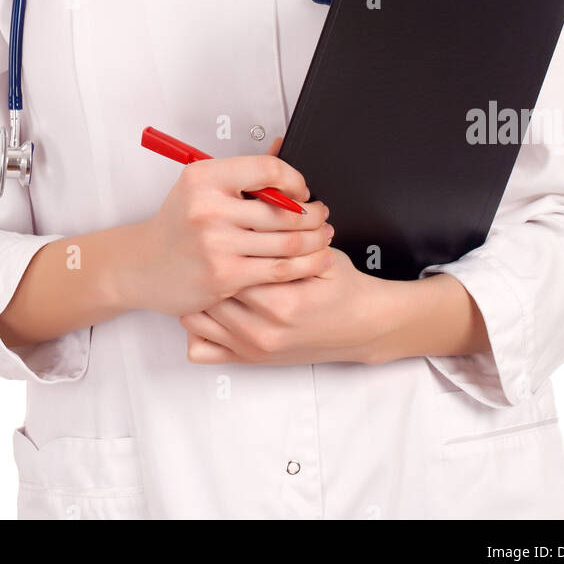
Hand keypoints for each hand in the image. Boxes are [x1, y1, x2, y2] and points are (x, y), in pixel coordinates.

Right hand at [128, 136, 333, 316]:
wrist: (142, 265)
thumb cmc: (178, 223)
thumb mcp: (201, 187)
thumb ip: (242, 172)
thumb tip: (282, 145)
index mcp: (205, 178)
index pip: (268, 169)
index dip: (296, 179)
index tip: (303, 190)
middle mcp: (209, 208)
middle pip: (284, 209)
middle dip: (314, 214)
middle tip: (323, 216)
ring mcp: (216, 244)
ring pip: (287, 241)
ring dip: (316, 240)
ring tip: (324, 237)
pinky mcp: (224, 275)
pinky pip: (278, 269)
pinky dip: (305, 266)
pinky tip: (317, 261)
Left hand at [180, 244, 381, 364]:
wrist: (364, 327)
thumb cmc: (345, 290)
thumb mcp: (324, 254)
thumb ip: (291, 234)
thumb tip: (261, 204)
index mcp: (281, 303)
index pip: (233, 265)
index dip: (227, 241)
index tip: (225, 227)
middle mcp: (262, 331)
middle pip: (212, 289)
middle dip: (209, 264)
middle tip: (210, 244)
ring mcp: (252, 349)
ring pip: (198, 317)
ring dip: (201, 292)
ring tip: (208, 271)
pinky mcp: (248, 360)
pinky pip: (200, 348)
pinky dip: (198, 327)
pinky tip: (211, 306)